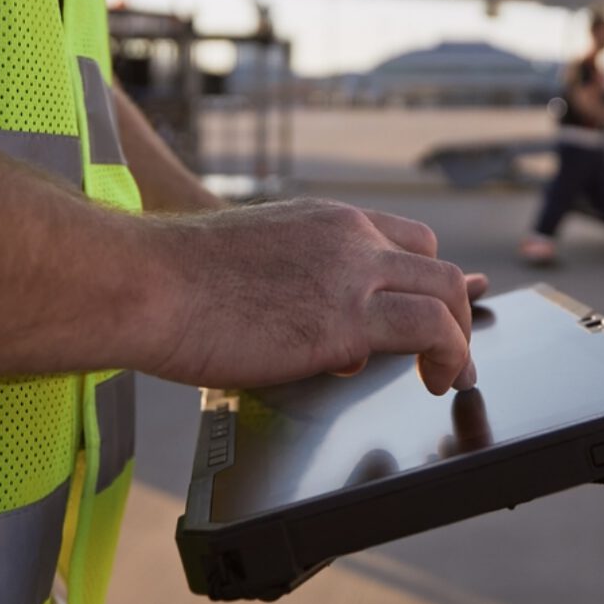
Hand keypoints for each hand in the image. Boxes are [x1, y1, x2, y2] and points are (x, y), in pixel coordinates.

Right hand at [142, 199, 479, 392]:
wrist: (143, 282)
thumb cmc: (174, 281)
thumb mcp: (255, 263)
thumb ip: (301, 286)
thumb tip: (328, 335)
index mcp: (326, 221)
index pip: (407, 238)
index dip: (428, 278)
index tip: (436, 308)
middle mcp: (349, 238)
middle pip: (437, 266)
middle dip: (455, 311)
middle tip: (452, 350)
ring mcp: (351, 274)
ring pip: (445, 294)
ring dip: (459, 339)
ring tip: (452, 374)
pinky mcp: (345, 319)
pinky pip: (429, 331)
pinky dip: (448, 356)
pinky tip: (435, 382)